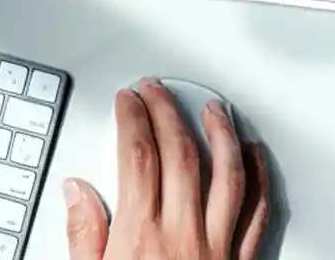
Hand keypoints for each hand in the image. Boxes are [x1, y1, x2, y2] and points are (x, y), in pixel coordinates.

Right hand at [64, 78, 269, 259]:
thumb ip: (83, 235)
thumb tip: (77, 192)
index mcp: (141, 236)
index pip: (138, 157)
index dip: (132, 119)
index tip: (127, 101)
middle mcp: (183, 235)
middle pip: (180, 155)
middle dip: (166, 112)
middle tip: (156, 91)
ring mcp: (218, 247)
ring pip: (227, 175)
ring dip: (220, 134)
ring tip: (212, 109)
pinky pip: (257, 212)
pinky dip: (258, 178)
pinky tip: (253, 155)